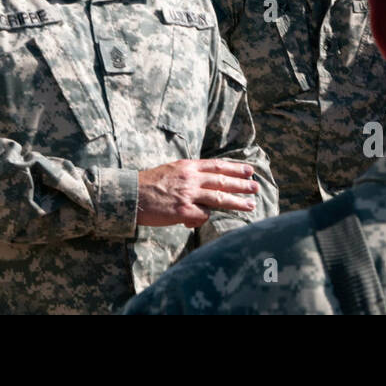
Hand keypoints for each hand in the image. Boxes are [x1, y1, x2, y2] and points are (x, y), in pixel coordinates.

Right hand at [136, 159, 259, 228]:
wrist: (130, 195)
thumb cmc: (149, 184)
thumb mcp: (171, 171)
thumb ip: (189, 175)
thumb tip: (203, 184)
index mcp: (188, 166)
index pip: (217, 165)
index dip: (235, 168)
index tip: (249, 170)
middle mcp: (190, 178)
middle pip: (222, 181)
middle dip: (242, 185)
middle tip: (255, 188)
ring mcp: (187, 194)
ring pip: (219, 198)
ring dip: (237, 202)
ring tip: (250, 205)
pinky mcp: (182, 211)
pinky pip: (202, 215)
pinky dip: (203, 218)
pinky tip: (196, 220)